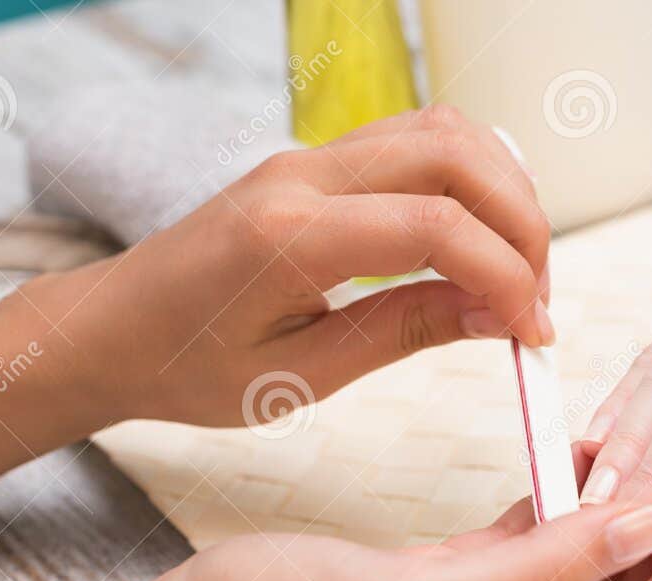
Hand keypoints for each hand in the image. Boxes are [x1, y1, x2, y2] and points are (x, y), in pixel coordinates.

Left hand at [28, 104, 552, 431]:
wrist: (117, 330)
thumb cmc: (190, 364)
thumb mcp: (302, 375)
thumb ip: (403, 332)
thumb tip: (495, 315)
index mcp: (289, 237)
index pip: (436, 228)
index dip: (507, 278)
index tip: (532, 333)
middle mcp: (302, 176)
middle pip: (456, 158)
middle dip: (522, 227)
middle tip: (534, 302)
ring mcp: (311, 157)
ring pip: (446, 133)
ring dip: (504, 194)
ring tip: (515, 271)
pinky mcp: (320, 160)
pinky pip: (419, 139)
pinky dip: (472, 180)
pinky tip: (481, 239)